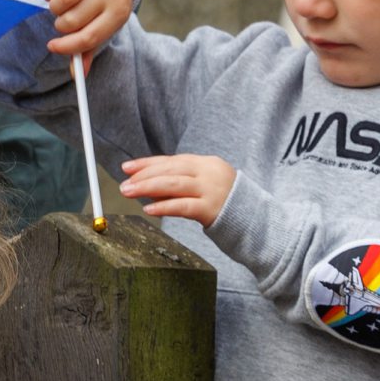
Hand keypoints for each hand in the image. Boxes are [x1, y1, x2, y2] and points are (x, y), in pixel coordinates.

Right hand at [42, 0, 132, 67]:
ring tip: (59, 6)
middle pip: (72, 20)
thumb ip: (88, 48)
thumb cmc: (104, 5)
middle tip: (63, 21)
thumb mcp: (103, 25)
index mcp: (118, 12)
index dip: (67, 46)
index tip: (52, 47)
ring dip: (54, 7)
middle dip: (61, 24)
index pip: (89, 37)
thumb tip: (77, 75)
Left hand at [119, 153, 236, 225]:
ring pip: (173, 184)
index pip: (171, 160)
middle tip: (124, 184)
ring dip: (147, 187)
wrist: (254, 220)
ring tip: (129, 192)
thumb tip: (147, 188)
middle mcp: (208, 172)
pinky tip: (148, 208)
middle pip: (170, 170)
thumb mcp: (202, 187)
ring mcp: (211, 190)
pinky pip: (182, 206)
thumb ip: (179, 184)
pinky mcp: (211, 209)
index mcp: (205, 163)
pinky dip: (163, 206)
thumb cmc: (223, 203)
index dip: (147, 163)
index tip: (127, 168)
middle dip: (144, 176)